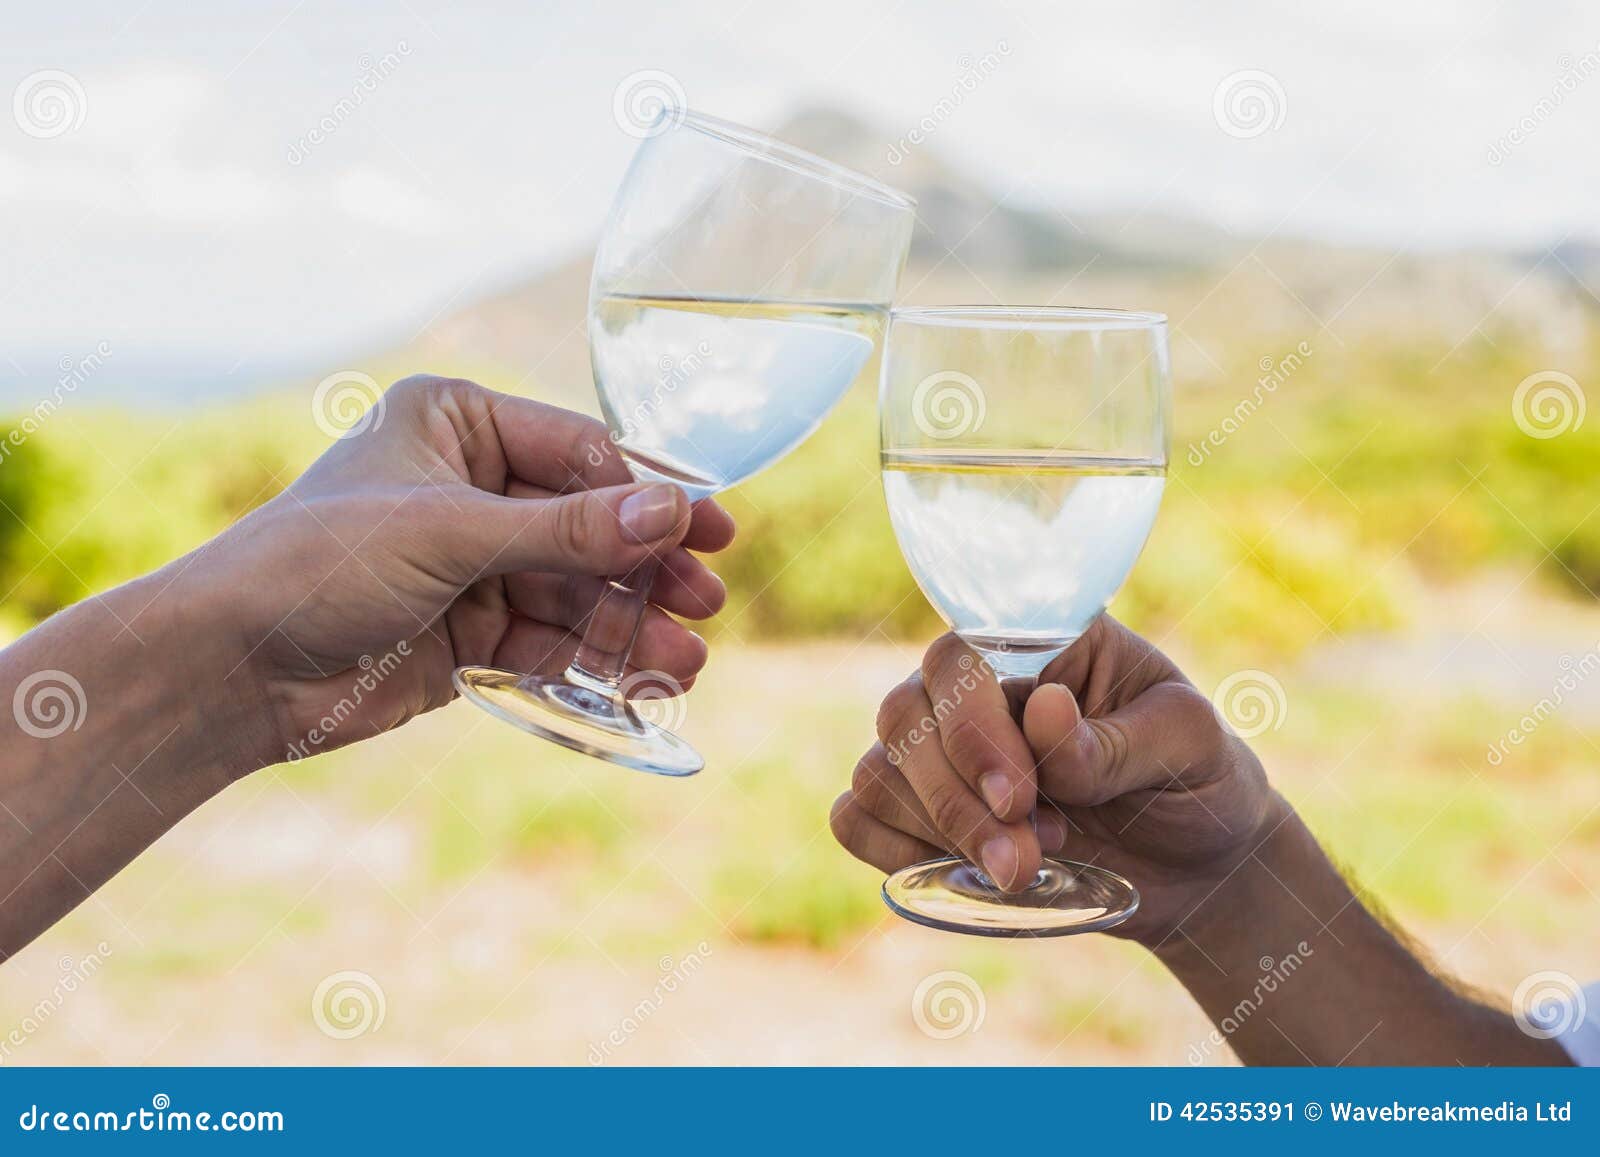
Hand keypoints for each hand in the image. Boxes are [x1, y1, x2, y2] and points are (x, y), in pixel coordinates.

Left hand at [197, 374, 734, 767]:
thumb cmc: (320, 564)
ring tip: (685, 660)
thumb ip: (566, 530)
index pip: (577, 451)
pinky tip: (643, 680)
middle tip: (705, 599)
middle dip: (644, 567)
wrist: (232, 668)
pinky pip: (551, 640)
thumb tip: (673, 513)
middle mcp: (470, 487)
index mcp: (457, 424)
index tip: (706, 531)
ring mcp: (473, 564)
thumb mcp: (449, 533)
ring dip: (629, 625)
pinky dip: (595, 661)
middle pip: (587, 525)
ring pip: (576, 590)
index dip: (645, 494)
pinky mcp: (471, 633)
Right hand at [830, 617, 1279, 946]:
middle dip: (958, 803)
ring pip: (877, 771)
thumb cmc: (1196, 780)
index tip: (1020, 798)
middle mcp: (973, 684)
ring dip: (939, 835)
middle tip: (1029, 857)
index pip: (961, 656)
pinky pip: (854, 815)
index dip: (970, 726)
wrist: (1194, 865)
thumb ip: (1116, 739)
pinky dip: (892, 850)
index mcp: (1037, 641)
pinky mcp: (917, 808)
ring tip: (1026, 866)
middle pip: (903, 716)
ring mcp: (937, 745)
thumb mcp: (1189, 747)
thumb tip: (1042, 711)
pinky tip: (964, 871)